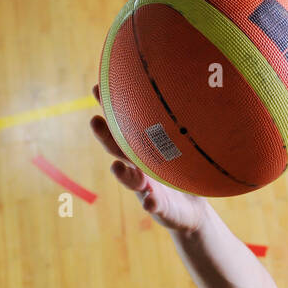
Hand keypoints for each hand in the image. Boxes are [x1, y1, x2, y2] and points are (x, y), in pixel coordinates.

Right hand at [89, 84, 206, 234]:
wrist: (193, 211)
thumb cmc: (186, 173)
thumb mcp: (185, 144)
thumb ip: (180, 120)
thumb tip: (181, 77)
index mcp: (142, 150)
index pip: (122, 126)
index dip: (109, 109)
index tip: (98, 88)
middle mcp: (139, 168)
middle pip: (118, 151)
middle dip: (105, 137)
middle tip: (94, 121)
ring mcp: (146, 189)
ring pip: (131, 180)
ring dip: (122, 173)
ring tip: (116, 166)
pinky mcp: (159, 208)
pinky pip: (155, 206)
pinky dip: (151, 203)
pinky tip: (149, 200)